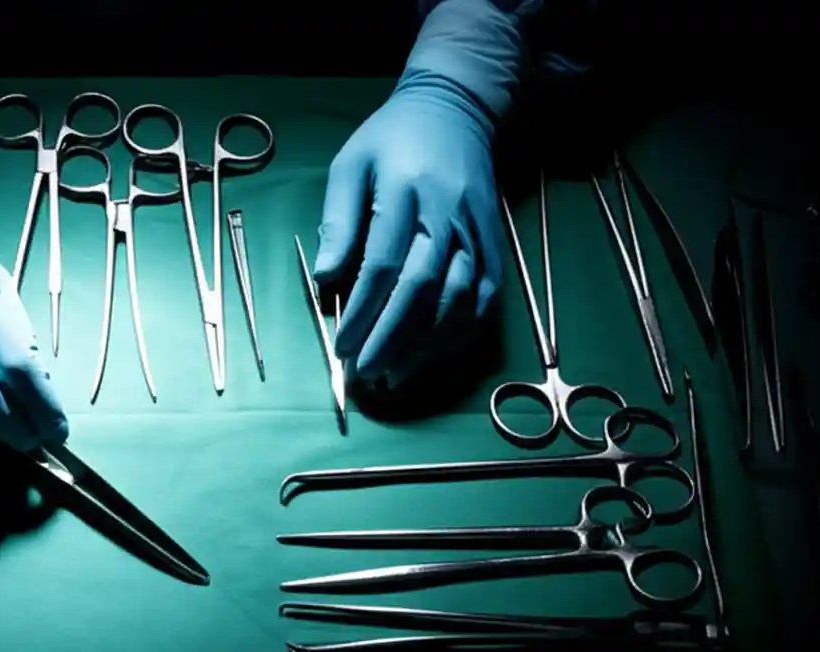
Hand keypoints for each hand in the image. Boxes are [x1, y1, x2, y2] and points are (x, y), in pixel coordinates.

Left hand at [316, 88, 503, 387]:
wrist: (456, 108)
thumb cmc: (390, 139)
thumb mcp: (350, 165)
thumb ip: (338, 221)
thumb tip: (323, 279)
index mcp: (404, 190)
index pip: (382, 263)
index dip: (362, 311)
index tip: (342, 347)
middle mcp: (446, 213)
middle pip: (422, 286)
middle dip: (392, 337)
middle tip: (367, 373)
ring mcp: (476, 229)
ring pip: (459, 297)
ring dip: (429, 343)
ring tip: (397, 374)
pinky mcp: (495, 242)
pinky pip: (485, 296)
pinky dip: (462, 330)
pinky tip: (436, 354)